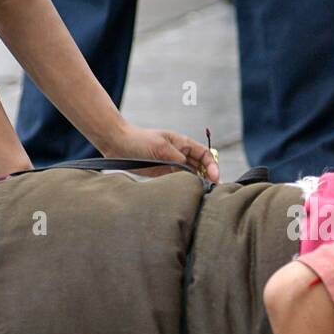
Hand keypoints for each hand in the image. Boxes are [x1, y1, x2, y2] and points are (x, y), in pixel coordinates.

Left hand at [105, 124, 219, 182]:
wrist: (118, 144)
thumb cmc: (139, 140)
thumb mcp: (161, 147)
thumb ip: (177, 159)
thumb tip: (190, 171)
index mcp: (183, 143)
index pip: (205, 154)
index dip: (212, 165)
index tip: (215, 177)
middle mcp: (180, 154)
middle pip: (201, 166)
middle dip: (208, 176)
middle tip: (213, 189)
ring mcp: (172, 164)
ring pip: (191, 174)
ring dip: (198, 182)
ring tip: (203, 193)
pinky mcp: (164, 173)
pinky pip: (179, 180)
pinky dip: (185, 186)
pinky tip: (188, 193)